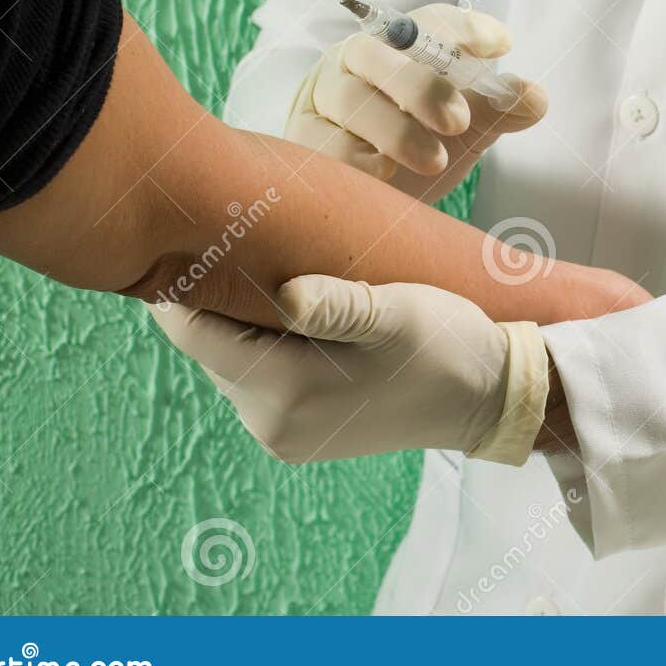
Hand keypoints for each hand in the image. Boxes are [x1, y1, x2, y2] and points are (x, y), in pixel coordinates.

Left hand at [151, 274, 533, 462]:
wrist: (488, 397)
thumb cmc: (447, 345)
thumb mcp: (398, 312)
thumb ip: (337, 303)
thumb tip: (282, 290)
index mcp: (286, 392)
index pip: (191, 332)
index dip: (177, 282)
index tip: (184, 230)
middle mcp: (271, 424)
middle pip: (206, 346)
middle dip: (215, 297)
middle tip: (235, 238)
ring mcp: (282, 435)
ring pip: (230, 361)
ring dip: (243, 321)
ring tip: (272, 273)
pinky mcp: (297, 435)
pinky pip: (256, 380)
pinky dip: (265, 345)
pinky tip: (295, 313)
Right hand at [285, 5, 546, 200]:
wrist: (369, 190)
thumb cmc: (423, 138)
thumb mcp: (470, 126)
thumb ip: (502, 109)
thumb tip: (535, 97)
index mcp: (405, 43)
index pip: (431, 21)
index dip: (463, 28)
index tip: (499, 44)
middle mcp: (359, 59)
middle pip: (379, 55)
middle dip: (421, 87)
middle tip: (459, 121)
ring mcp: (324, 94)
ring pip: (350, 99)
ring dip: (395, 131)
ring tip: (432, 161)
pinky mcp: (301, 136)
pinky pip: (321, 142)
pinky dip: (354, 157)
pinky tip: (381, 173)